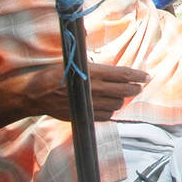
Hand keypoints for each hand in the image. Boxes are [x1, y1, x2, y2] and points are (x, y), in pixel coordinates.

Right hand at [12, 64, 148, 121]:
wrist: (34, 94)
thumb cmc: (54, 75)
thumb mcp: (75, 65)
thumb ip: (95, 70)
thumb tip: (113, 72)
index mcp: (93, 73)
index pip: (123, 74)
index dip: (138, 76)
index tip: (147, 77)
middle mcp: (94, 89)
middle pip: (124, 91)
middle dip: (134, 88)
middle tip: (138, 87)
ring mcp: (90, 104)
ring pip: (117, 105)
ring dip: (121, 100)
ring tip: (120, 96)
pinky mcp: (84, 115)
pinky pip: (106, 116)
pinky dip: (110, 112)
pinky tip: (107, 107)